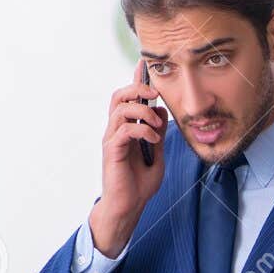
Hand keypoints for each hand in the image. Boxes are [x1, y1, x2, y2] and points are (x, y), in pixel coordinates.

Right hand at [89, 60, 168, 258]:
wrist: (129, 207)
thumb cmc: (140, 184)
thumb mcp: (157, 156)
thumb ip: (158, 134)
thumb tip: (161, 112)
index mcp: (126, 129)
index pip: (128, 98)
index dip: (135, 80)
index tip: (144, 64)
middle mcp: (115, 130)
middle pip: (119, 96)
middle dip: (137, 88)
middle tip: (155, 93)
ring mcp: (112, 140)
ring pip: (120, 109)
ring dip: (142, 111)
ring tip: (157, 125)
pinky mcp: (112, 151)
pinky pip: (124, 130)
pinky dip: (142, 130)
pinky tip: (154, 141)